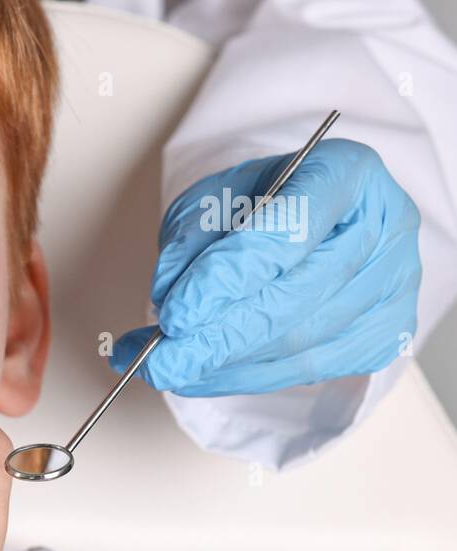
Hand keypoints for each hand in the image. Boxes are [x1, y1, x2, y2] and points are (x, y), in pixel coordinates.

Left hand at [112, 139, 420, 394]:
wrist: (315, 216)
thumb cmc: (264, 200)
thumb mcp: (214, 196)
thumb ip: (191, 239)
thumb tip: (167, 300)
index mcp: (345, 172)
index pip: (287, 232)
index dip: (227, 280)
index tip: (174, 317)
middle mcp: (384, 227)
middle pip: (295, 299)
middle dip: (216, 340)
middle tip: (157, 363)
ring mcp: (393, 285)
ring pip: (299, 343)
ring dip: (223, 365)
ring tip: (166, 367)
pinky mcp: (386, 332)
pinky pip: (307, 370)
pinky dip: (245, 378)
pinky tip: (204, 375)